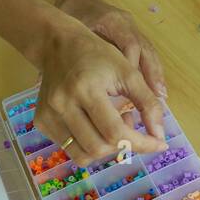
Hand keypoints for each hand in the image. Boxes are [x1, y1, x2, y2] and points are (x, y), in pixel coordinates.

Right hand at [34, 14, 167, 165]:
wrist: (57, 44)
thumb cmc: (96, 55)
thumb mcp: (128, 72)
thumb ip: (147, 103)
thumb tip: (159, 137)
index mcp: (86, 89)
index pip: (115, 131)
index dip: (141, 143)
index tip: (159, 144)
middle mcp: (62, 104)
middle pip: (98, 147)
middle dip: (123, 144)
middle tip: (130, 121)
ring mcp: (48, 115)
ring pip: (83, 155)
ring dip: (106, 148)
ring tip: (113, 124)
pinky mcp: (41, 122)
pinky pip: (69, 149)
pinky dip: (89, 145)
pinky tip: (96, 124)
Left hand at [58, 0, 166, 100]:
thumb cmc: (73, 13)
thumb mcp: (72, 29)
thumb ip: (79, 49)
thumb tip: (84, 79)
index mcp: (113, 20)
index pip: (129, 43)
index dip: (132, 65)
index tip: (131, 86)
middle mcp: (127, 23)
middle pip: (145, 48)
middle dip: (152, 73)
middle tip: (157, 95)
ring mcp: (133, 28)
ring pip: (149, 51)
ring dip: (156, 73)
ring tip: (161, 95)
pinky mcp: (134, 34)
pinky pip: (147, 52)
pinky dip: (153, 69)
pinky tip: (156, 87)